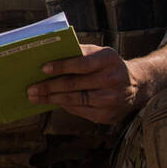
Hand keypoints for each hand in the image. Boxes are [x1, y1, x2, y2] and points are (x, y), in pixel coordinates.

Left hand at [25, 45, 149, 125]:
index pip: (82, 64)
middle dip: (49, 87)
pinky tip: (51, 102)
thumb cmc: (106, 65)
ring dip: (52, 99)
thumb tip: (49, 54)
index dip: (62, 67)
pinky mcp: (107, 115)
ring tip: (35, 97)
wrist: (135, 85)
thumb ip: (77, 52)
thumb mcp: (98, 53)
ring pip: (74, 100)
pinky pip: (79, 111)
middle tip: (31, 88)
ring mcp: (111, 100)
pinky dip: (64, 106)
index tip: (43, 69)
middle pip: (75, 85)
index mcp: (109, 59)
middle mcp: (112, 79)